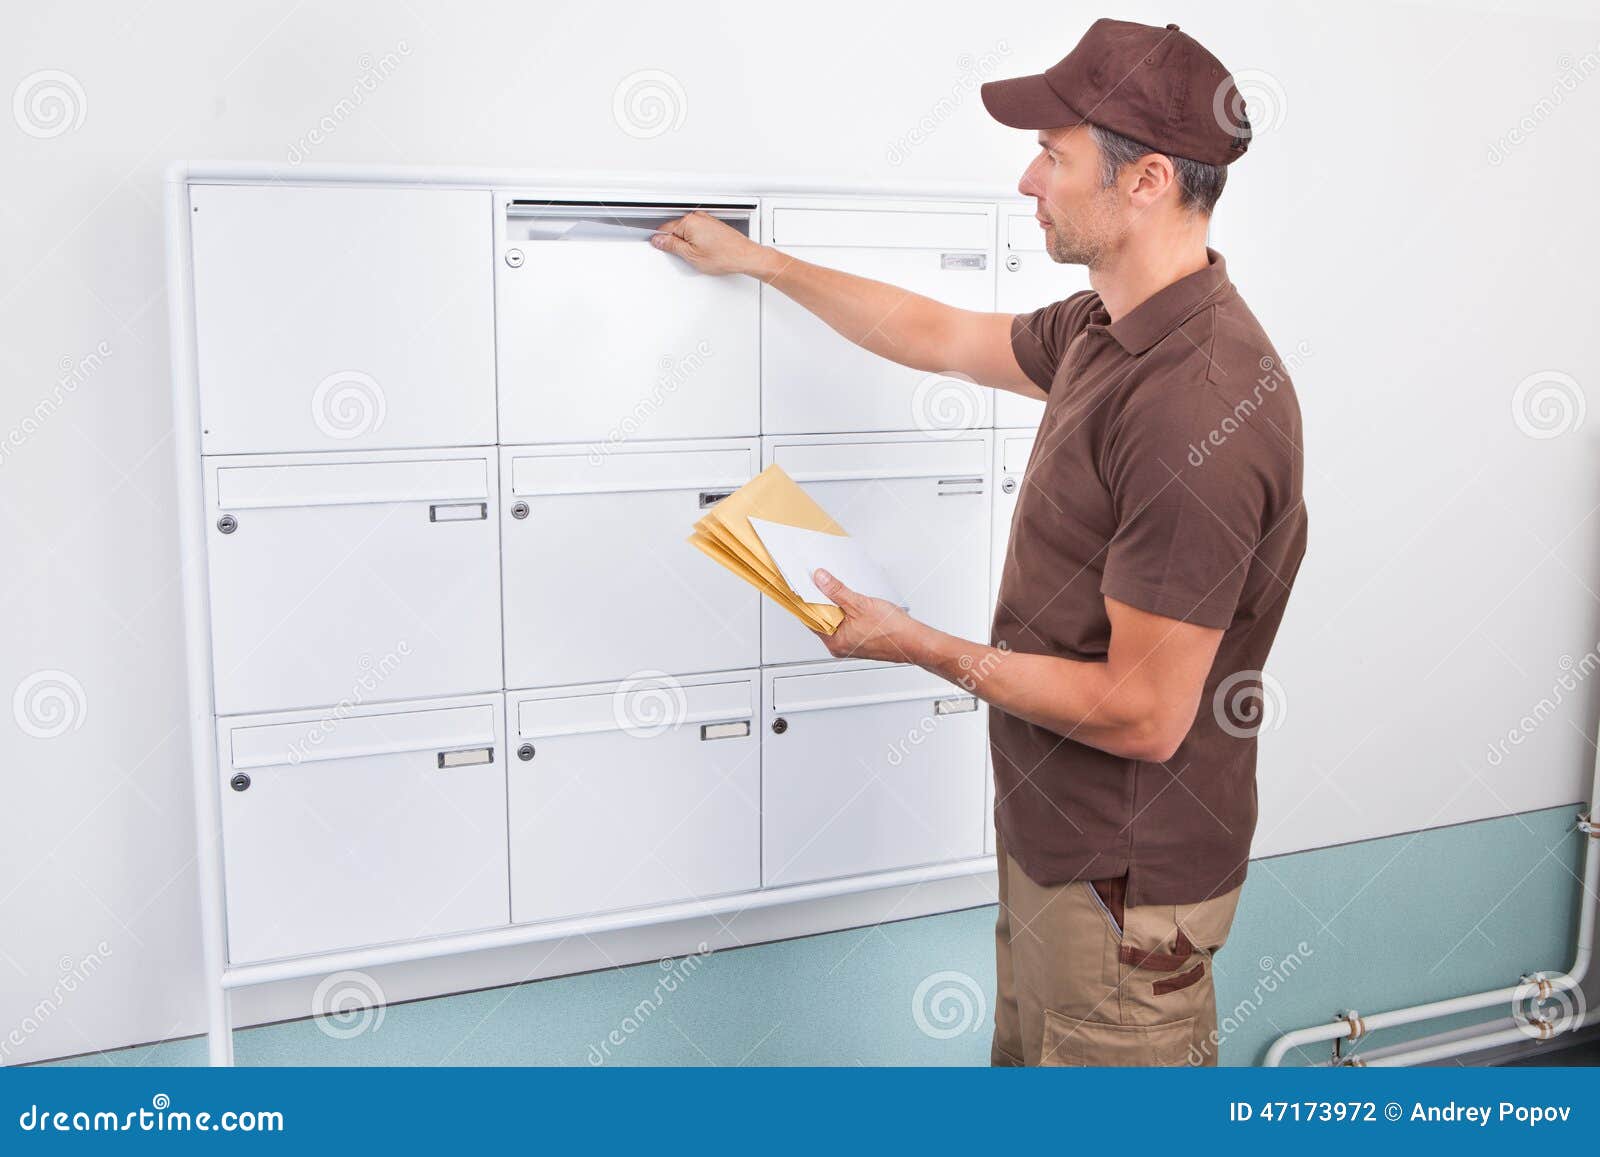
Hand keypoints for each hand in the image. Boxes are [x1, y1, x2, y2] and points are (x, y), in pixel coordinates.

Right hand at [650, 211, 772, 276]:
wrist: (745, 256)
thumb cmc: (724, 256)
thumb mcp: (691, 255)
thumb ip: (672, 246)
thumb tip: (659, 240)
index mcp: (689, 222)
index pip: (664, 229)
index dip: (661, 241)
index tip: (659, 248)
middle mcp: (697, 217)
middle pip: (675, 229)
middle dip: (675, 242)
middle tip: (684, 256)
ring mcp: (706, 220)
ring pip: (687, 231)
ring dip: (687, 242)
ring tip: (698, 255)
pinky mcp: (713, 225)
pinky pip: (697, 231)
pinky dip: (697, 240)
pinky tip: (705, 251)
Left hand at [810, 569, 921, 662]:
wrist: (914, 641)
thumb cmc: (892, 631)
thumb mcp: (860, 604)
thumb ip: (836, 591)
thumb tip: (820, 579)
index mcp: (835, 641)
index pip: (810, 618)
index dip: (805, 601)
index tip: (800, 586)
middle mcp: (840, 645)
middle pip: (821, 618)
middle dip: (820, 600)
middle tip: (818, 581)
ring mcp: (850, 642)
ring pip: (834, 619)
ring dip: (834, 604)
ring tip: (837, 589)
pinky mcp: (859, 638)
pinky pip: (846, 622)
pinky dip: (845, 610)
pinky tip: (850, 599)